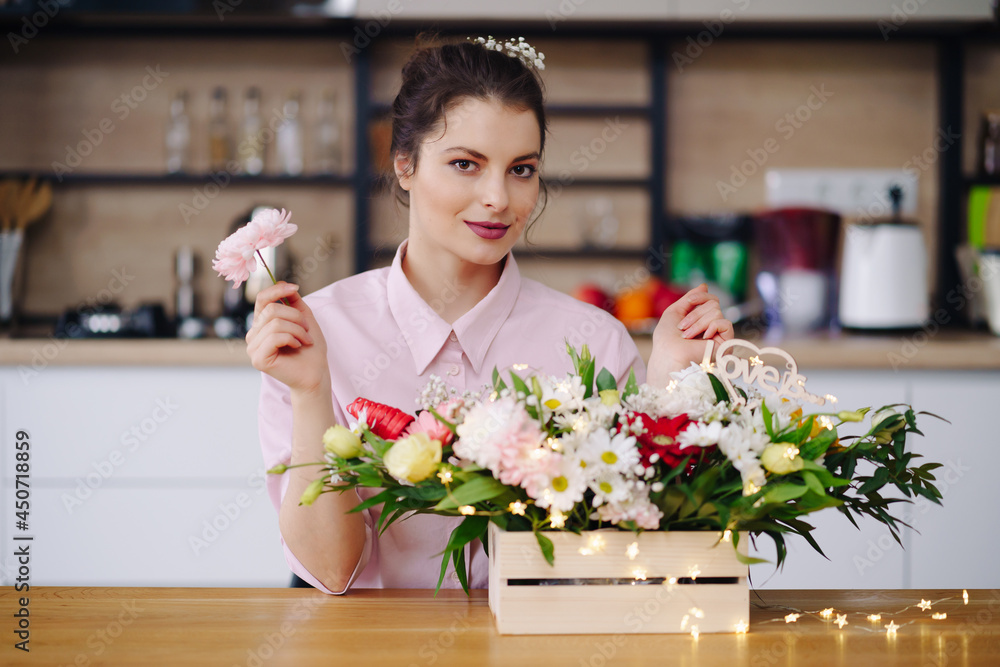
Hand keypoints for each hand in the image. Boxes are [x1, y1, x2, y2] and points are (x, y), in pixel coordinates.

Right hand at [245, 281, 329, 395]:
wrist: (316, 373)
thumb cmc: (310, 349)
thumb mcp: (304, 318)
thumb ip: (292, 301)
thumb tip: (283, 283)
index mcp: (261, 324)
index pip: (261, 298)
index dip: (277, 289)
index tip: (295, 288)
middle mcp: (253, 335)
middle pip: (271, 309)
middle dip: (296, 317)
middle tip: (307, 330)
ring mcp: (253, 348)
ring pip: (275, 323)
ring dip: (297, 330)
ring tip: (305, 340)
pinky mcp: (258, 359)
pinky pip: (275, 337)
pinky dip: (292, 339)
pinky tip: (297, 346)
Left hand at [647, 284, 733, 384]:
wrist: (669, 355)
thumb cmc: (667, 338)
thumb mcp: (675, 312)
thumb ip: (690, 299)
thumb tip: (705, 286)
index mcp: (700, 320)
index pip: (711, 300)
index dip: (701, 296)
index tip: (689, 302)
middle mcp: (711, 327)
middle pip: (713, 303)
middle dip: (695, 314)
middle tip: (683, 327)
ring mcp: (719, 336)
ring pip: (717, 312)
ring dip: (698, 323)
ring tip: (688, 336)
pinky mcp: (726, 344)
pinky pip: (725, 323)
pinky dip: (712, 327)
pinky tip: (704, 338)